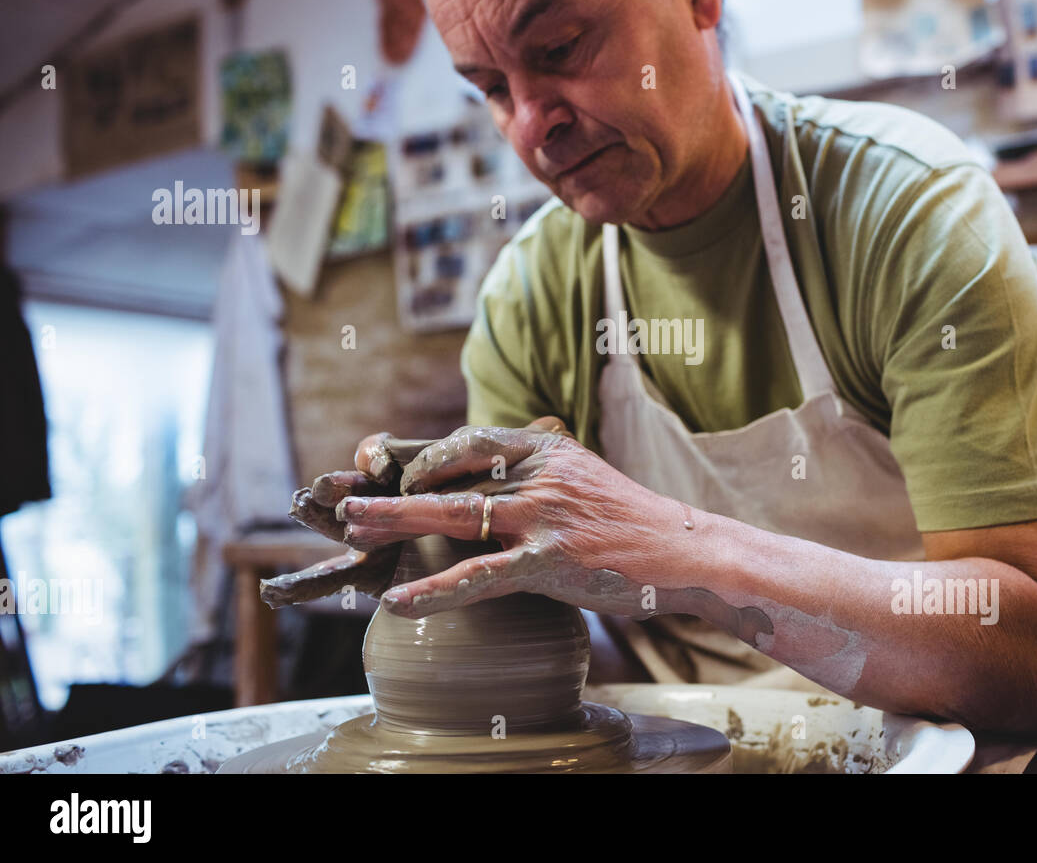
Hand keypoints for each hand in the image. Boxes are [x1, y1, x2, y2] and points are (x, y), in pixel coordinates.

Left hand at [335, 416, 685, 620]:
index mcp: (544, 449)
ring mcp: (546, 515)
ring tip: (355, 533)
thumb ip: (532, 475)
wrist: (683, 550)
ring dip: (399, 522)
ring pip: (458, 515)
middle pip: (451, 476)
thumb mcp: (579, 478)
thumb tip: (483, 482)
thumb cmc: (626, 520)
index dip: (420, 456)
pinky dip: (437, 588)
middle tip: (345, 502)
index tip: (388, 472)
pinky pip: (482, 575)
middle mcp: (540, 474)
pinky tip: (402, 602)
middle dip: (393, 489)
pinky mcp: (552, 559)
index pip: (467, 441)